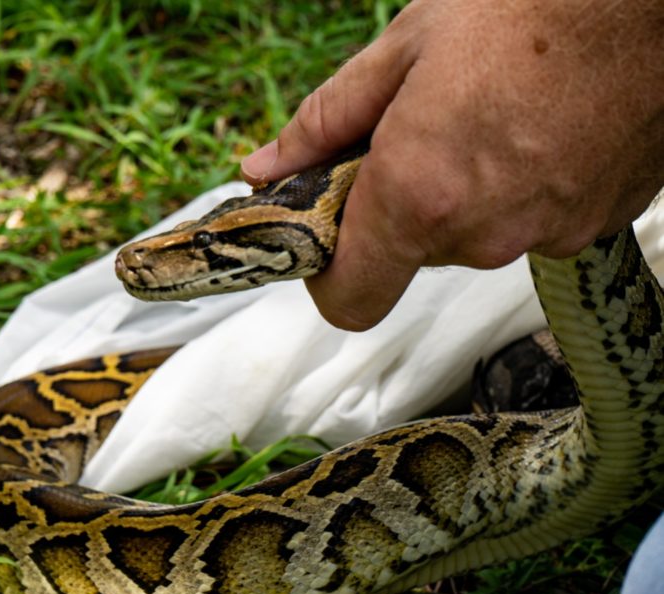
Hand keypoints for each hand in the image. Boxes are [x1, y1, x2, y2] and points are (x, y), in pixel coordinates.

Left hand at [241, 0, 663, 330]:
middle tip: (414, 134)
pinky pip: (526, 224)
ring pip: (470, 236)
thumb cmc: (530, 6)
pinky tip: (532, 130)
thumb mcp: (401, 50)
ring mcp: (543, 237)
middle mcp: (480, 234)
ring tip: (483, 118)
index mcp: (418, 195)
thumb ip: (323, 123)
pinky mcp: (591, 228)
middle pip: (409, 254)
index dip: (325, 276)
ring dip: (460, 192)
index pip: (348, 299)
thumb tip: (266, 167)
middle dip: (398, 204)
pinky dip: (515, 190)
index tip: (324, 236)